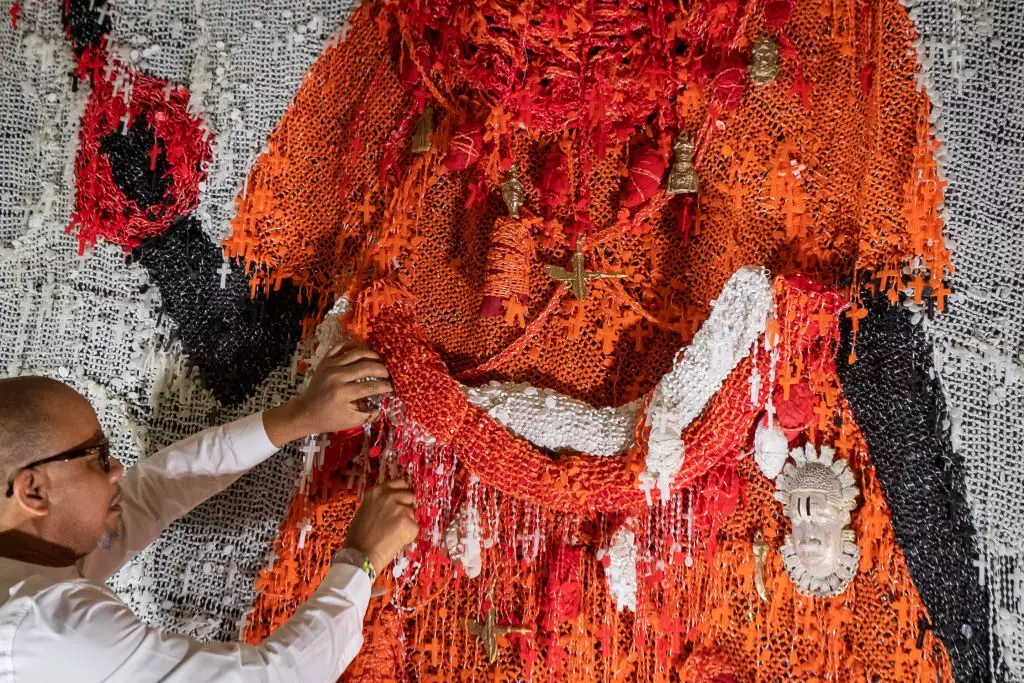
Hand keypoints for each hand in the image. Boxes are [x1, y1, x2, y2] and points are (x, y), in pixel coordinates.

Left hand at [263, 343, 392, 445]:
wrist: (305, 411)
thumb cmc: (329, 419)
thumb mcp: (351, 421)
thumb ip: (369, 414)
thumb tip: (384, 407)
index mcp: (343, 392)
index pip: (370, 386)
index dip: (385, 386)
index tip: (394, 386)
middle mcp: (337, 376)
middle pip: (366, 366)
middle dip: (382, 369)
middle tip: (389, 373)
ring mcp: (330, 365)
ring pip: (356, 353)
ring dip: (371, 355)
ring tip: (380, 360)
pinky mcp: (325, 360)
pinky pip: (341, 346)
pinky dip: (353, 346)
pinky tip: (362, 352)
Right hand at [344, 479, 418, 571]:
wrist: (359, 554)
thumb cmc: (358, 536)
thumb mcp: (366, 509)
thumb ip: (380, 502)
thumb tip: (395, 503)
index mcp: (377, 491)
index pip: (400, 483)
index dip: (403, 492)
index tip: (403, 499)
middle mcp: (390, 496)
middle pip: (410, 495)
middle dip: (407, 506)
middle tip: (399, 519)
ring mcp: (400, 508)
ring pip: (412, 513)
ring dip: (407, 522)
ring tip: (393, 533)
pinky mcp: (408, 523)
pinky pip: (414, 528)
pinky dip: (409, 535)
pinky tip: (396, 541)